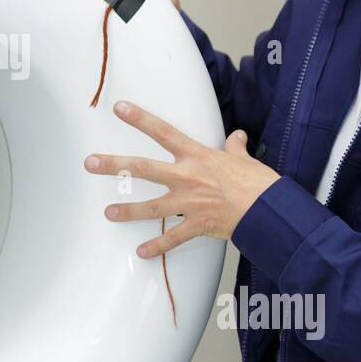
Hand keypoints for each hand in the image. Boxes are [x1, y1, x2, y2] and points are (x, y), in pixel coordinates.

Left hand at [83, 100, 281, 253]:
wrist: (271, 210)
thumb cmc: (259, 183)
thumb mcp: (245, 159)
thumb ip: (235, 147)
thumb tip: (237, 137)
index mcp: (197, 156)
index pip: (163, 131)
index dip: (140, 118)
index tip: (119, 108)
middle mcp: (187, 177)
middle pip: (143, 168)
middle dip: (114, 165)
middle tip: (90, 163)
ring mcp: (189, 202)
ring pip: (151, 207)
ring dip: (127, 210)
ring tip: (108, 212)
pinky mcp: (196, 225)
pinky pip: (172, 239)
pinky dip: (157, 248)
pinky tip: (142, 254)